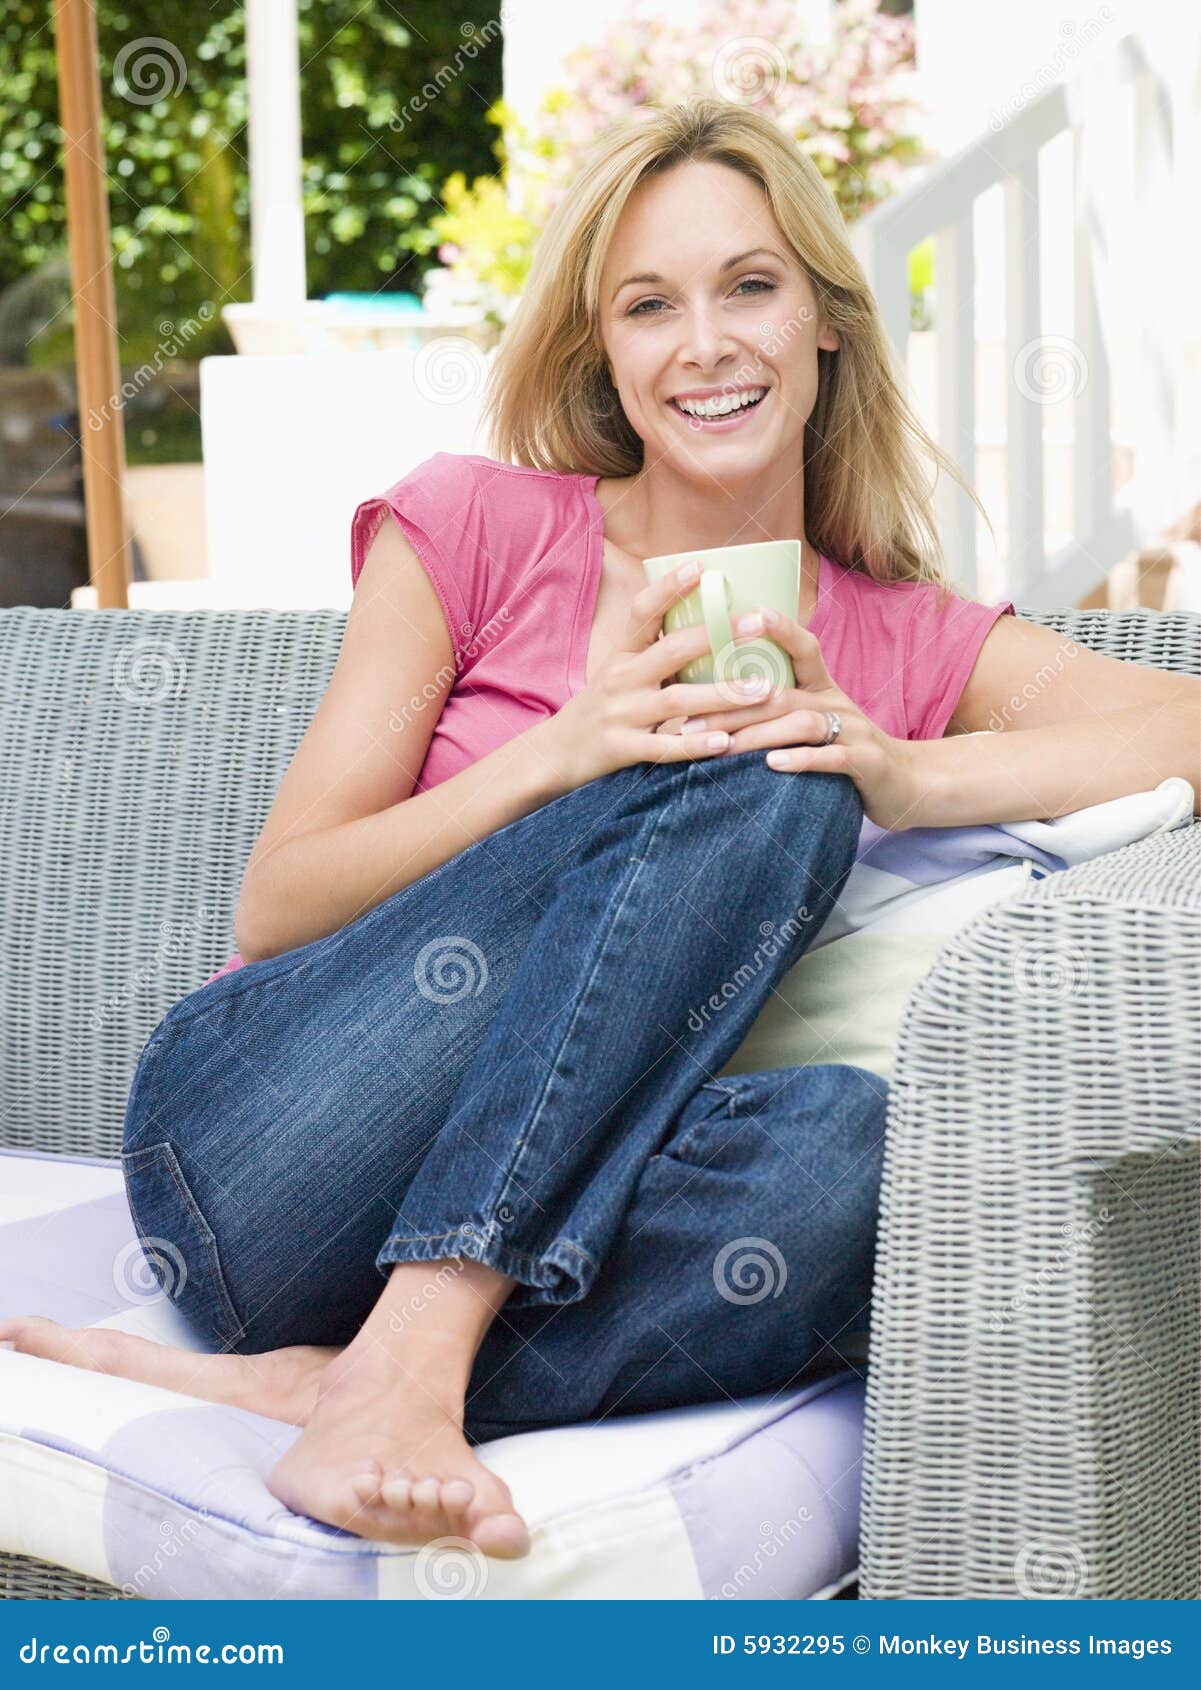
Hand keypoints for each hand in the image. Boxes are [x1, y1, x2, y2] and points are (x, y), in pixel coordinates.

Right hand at [538, 561, 778, 791]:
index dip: (668, 587)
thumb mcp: (621, 672)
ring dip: (723, 694)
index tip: (702, 566)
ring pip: (677, 701)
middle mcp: (620, 679)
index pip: (642, 611)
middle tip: (760, 623)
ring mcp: (621, 715)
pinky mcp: (623, 750)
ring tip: (764, 689)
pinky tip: (725, 742)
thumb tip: (710, 624)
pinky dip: (694, 744)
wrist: (557, 753)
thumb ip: (657, 653)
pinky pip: (664, 748)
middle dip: (718, 635)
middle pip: (671, 651)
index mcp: (622, 655)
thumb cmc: (604, 707)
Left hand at [682, 604, 923, 831]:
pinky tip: (772, 765)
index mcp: (823, 688)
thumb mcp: (818, 723)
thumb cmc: (849, 751)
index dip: (780, 628)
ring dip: (757, 734)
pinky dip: (800, 760)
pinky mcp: (865, 763)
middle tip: (689, 717)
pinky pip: (831, 758)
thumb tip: (719, 702)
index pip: (804, 647)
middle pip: (781, 693)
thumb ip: (779, 710)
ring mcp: (855, 731)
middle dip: (732, 705)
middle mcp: (837, 703)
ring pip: (802, 723)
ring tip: (722, 746)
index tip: (749, 612)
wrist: (908, 784)